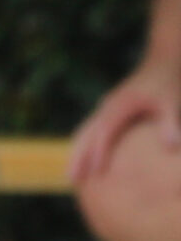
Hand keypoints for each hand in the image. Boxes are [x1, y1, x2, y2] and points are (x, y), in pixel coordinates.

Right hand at [70, 59, 180, 186]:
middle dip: (77, 156)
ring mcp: (105, 108)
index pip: (104, 131)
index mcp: (120, 105)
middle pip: (85, 134)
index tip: (96, 171)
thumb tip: (172, 147)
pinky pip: (90, 130)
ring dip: (76, 153)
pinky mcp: (108, 110)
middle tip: (70, 179)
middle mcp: (107, 106)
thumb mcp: (171, 100)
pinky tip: (85, 160)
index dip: (99, 151)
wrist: (161, 61)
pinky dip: (84, 145)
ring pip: (83, 132)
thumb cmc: (167, 81)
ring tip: (71, 176)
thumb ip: (169, 123)